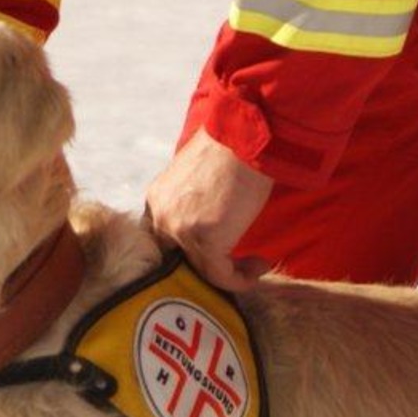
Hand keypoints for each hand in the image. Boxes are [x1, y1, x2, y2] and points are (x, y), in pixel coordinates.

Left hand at [144, 129, 274, 289]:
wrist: (245, 136)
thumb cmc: (232, 148)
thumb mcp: (201, 176)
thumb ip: (194, 201)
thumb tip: (213, 222)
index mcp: (158, 198)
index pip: (162, 239)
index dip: (186, 253)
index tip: (217, 254)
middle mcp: (161, 215)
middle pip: (176, 260)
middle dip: (205, 269)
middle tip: (236, 267)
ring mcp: (179, 229)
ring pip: (199, 271)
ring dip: (230, 274)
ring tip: (255, 265)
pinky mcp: (204, 240)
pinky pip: (219, 276)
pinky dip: (240, 279)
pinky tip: (259, 267)